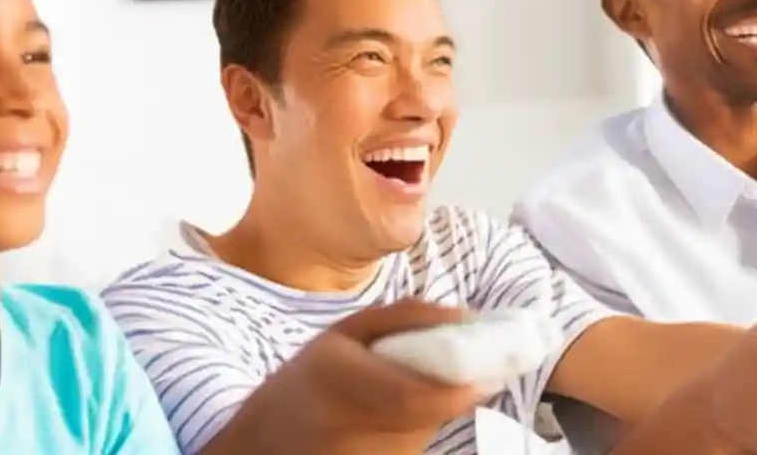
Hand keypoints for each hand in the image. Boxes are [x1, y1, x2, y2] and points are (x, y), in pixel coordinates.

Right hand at [201, 299, 486, 454]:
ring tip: (397, 394)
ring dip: (430, 411)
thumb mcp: (343, 334)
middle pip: (431, 414)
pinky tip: (387, 421)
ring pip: (426, 432)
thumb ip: (405, 318)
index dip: (462, 386)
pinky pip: (413, 446)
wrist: (265, 446)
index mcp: (340, 383)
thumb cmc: (306, 382)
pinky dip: (414, 431)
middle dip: (452, 392)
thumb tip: (465, 315)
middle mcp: (353, 429)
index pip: (419, 396)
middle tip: (456, 370)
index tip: (491, 370)